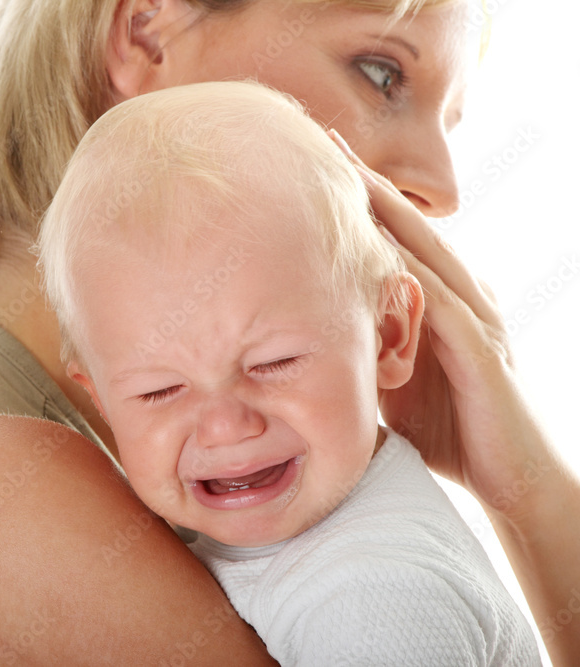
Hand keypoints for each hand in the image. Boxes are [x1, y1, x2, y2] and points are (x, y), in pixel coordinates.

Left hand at [328, 130, 557, 519]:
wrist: (516, 482)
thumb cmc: (453, 432)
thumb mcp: (394, 381)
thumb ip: (365, 349)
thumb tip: (308, 340)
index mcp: (440, 300)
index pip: (395, 237)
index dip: (358, 200)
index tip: (314, 164)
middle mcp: (462, 297)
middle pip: (409, 228)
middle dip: (367, 184)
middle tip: (325, 140)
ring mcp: (477, 320)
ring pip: (427, 252)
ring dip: (388, 211)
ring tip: (346, 173)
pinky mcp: (482, 353)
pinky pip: (443, 306)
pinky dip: (413, 276)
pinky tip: (382, 251)